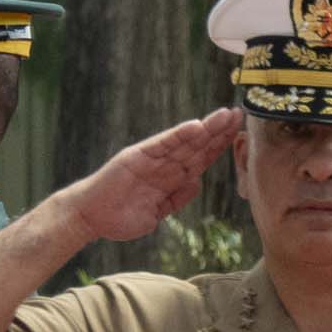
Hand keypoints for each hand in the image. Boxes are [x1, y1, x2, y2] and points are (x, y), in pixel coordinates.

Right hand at [61, 111, 246, 246]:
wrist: (91, 218)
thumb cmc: (121, 217)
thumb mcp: (157, 213)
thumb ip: (177, 198)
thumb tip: (197, 183)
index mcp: (171, 178)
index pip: (200, 159)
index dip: (219, 146)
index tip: (239, 134)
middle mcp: (164, 164)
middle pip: (197, 146)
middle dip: (219, 131)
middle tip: (239, 114)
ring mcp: (151, 159)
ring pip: (184, 142)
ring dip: (205, 128)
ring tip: (225, 115)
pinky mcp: (137, 156)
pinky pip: (162, 144)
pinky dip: (179, 135)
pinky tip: (196, 127)